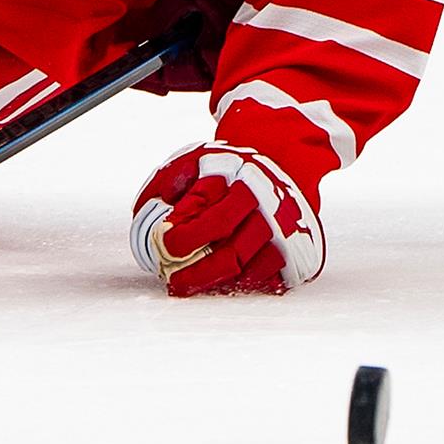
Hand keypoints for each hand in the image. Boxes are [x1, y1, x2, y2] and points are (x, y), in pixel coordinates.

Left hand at [130, 143, 324, 296]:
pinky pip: (267, 278)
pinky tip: (220, 281)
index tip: (164, 247)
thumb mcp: (199, 159)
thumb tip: (147, 210)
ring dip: (216, 282)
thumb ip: (171, 180)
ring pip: (248, 270)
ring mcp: (285, 230)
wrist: (285, 160)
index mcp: (243, 181)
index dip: (186, 238)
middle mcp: (268, 207)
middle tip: (173, 280)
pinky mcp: (297, 252)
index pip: (214, 219)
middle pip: (232, 252)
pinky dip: (241, 283)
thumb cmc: (230, 167)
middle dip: (198, 272)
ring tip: (189, 284)